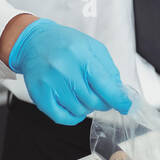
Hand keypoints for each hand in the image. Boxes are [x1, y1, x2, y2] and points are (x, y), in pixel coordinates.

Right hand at [8, 19, 131, 123]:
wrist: (34, 42)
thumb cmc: (65, 44)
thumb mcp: (92, 48)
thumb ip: (109, 70)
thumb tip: (120, 94)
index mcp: (82, 56)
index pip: (106, 87)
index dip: (119, 100)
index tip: (126, 106)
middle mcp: (65, 70)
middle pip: (94, 102)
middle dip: (102, 102)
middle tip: (98, 94)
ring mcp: (51, 84)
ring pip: (79, 111)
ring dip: (85, 107)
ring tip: (81, 93)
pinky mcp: (40, 95)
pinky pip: (62, 118)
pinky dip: (72, 117)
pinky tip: (74, 107)